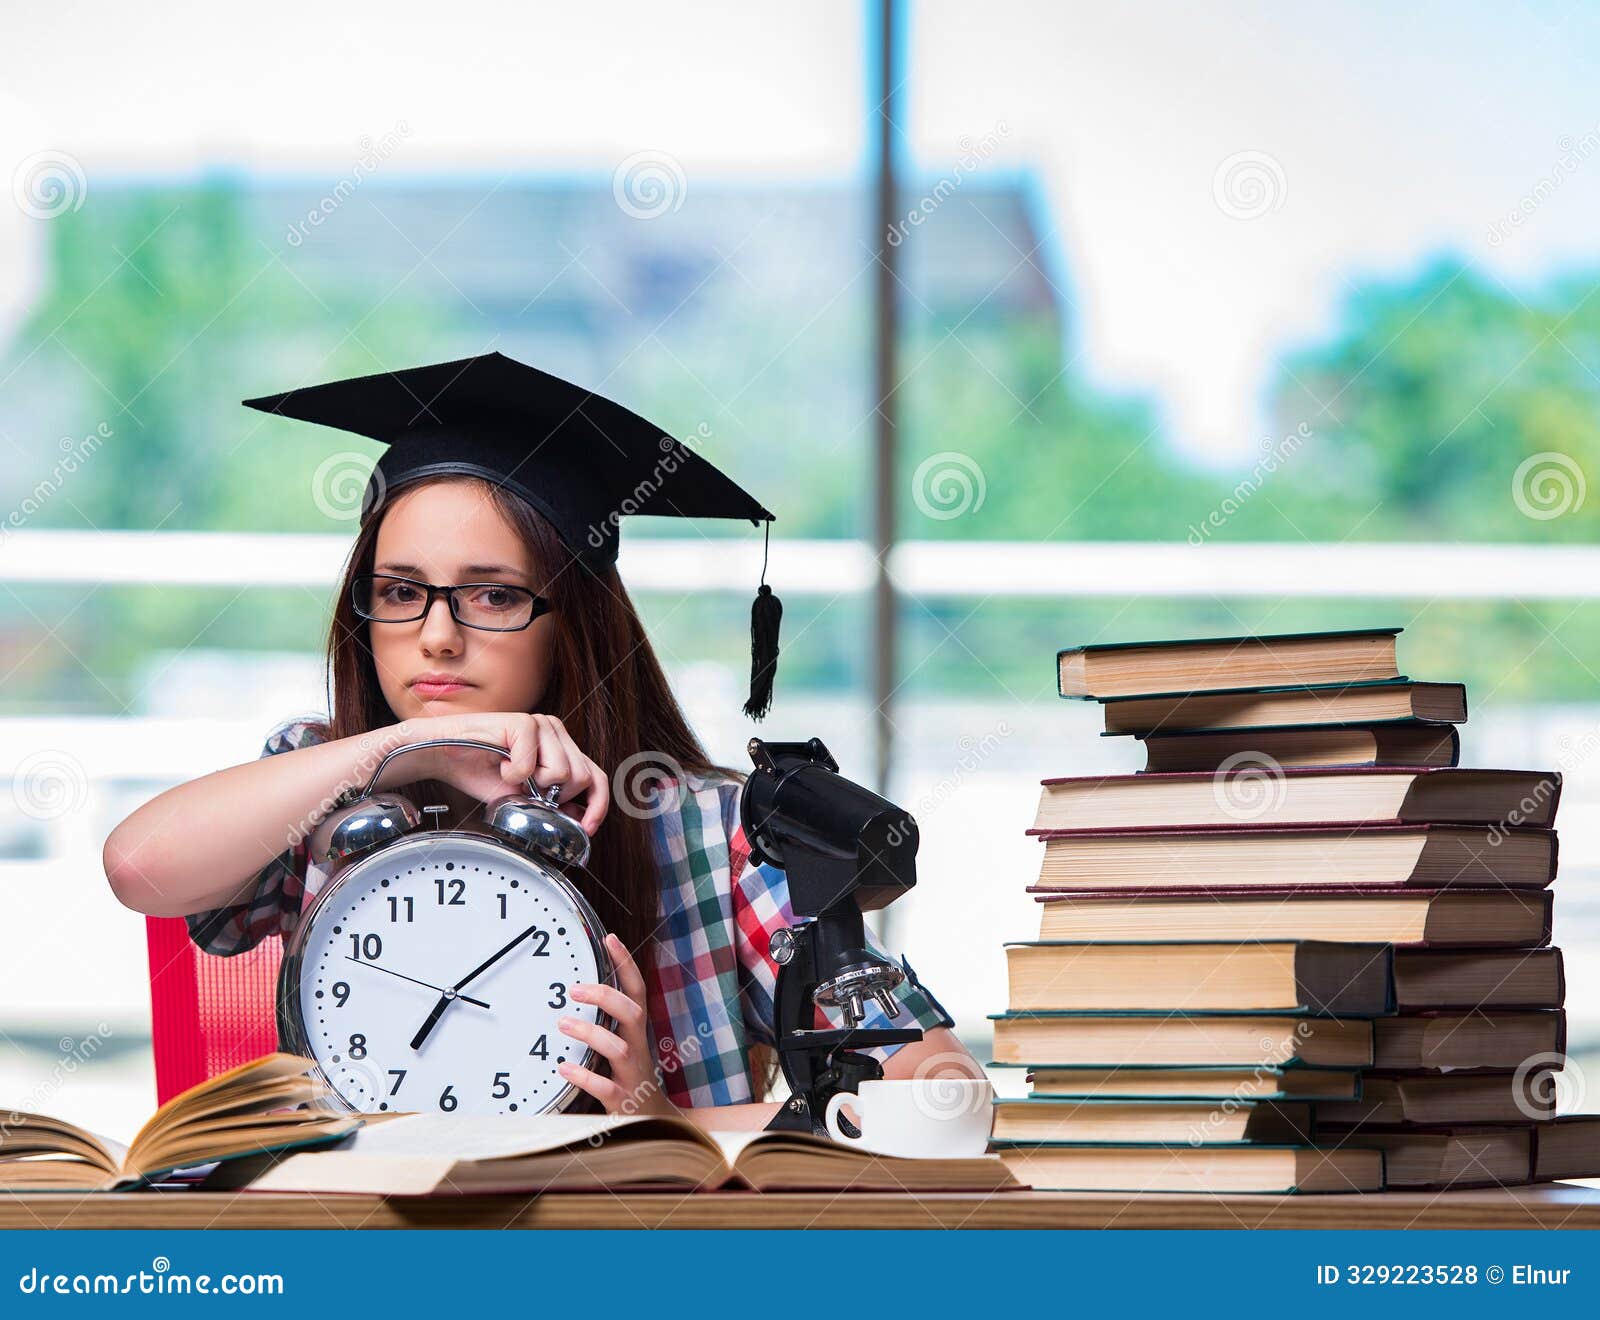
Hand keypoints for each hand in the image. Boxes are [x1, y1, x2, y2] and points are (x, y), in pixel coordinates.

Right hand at [390, 712, 610, 833]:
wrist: (445, 756)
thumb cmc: (480, 772)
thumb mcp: (523, 797)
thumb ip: (553, 803)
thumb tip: (579, 817)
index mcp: (561, 745)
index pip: (597, 777)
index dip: (597, 806)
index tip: (587, 828)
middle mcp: (556, 730)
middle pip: (582, 778)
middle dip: (554, 797)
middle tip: (526, 792)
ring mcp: (542, 723)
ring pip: (562, 773)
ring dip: (532, 785)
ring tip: (510, 775)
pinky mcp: (524, 723)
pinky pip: (532, 767)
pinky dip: (512, 776)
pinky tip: (499, 765)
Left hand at [556, 934, 677, 1116]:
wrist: (651, 1121)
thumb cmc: (627, 1077)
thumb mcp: (621, 1044)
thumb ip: (605, 1021)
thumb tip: (576, 989)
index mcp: (635, 1031)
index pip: (636, 990)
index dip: (626, 963)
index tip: (610, 938)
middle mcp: (638, 1047)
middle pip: (632, 1012)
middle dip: (606, 996)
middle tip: (574, 989)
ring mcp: (631, 1073)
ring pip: (618, 1048)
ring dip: (590, 1033)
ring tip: (563, 1023)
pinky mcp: (622, 1099)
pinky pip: (604, 1086)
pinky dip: (584, 1076)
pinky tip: (564, 1068)